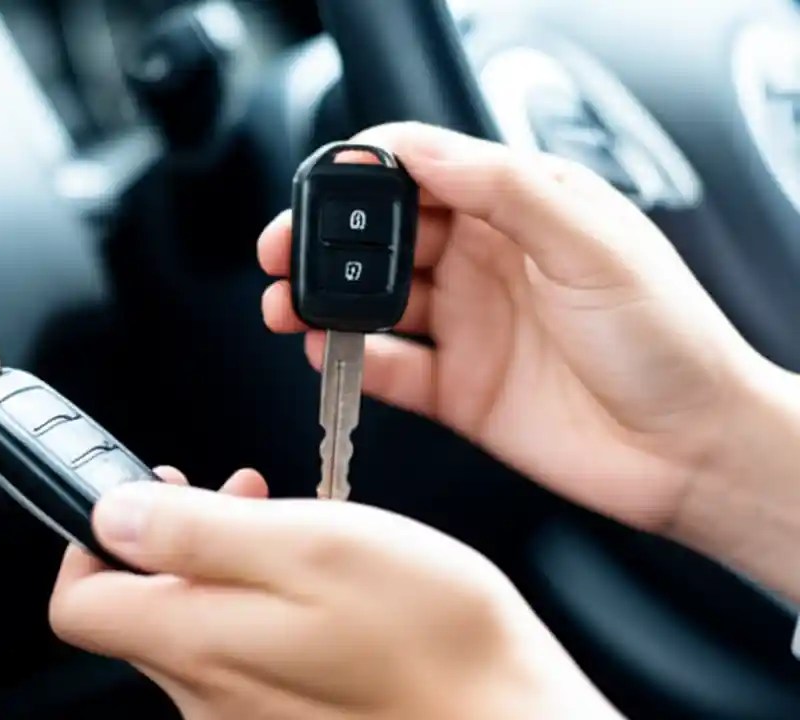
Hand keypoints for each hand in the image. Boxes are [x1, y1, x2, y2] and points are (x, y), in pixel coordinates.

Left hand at [50, 477, 619, 718]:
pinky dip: (258, 608)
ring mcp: (245, 718)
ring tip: (284, 527)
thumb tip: (113, 513)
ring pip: (192, 629)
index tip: (130, 500)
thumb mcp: (311, 545)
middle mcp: (206, 697)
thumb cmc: (434, 639)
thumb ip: (198, 531)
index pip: (78, 605)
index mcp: (199, 643)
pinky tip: (311, 584)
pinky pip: (239, 660)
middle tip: (233, 495)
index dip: (87, 542)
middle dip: (171, 540)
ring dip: (221, 567)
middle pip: (137, 611)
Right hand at [259, 123, 799, 549]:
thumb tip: (416, 147)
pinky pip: (388, 369)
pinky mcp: (457, 390)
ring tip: (286, 305)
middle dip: (325, 239)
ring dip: (323, 301)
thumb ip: (502, 189)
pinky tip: (327, 353)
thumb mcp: (591, 242)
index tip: (325, 186)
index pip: (425, 170)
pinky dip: (349, 361)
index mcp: (520, 211)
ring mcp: (468, 327)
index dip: (367, 170)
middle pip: (382, 237)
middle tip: (283, 250)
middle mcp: (486, 264)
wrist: (693, 451)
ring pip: (374, 303)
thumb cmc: (667, 339)